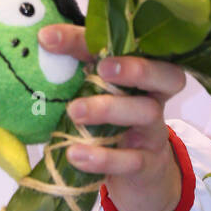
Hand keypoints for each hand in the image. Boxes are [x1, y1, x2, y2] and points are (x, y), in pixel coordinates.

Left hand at [38, 23, 185, 210]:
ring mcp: (154, 131)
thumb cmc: (112, 118)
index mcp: (142, 70)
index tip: (49, 38)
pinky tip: (77, 154)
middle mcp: (155, 97)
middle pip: (168, 75)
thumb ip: (75, 67)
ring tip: (75, 112)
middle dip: (135, 68)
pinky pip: (133, 159)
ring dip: (109, 109)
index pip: (128, 45)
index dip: (94, 38)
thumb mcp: (95, 90)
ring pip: (147, 113)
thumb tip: (42, 41)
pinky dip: (104, 157)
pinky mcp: (148, 164)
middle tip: (101, 69)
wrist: (137, 173)